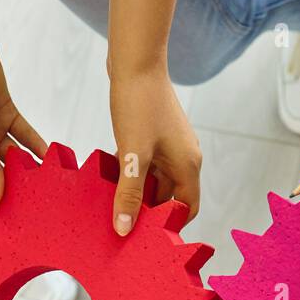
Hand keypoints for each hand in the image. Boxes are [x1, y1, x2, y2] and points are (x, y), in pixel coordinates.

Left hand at [109, 70, 201, 234]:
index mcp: (188, 165)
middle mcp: (184, 156)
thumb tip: (124, 229)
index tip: (147, 237)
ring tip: (113, 202)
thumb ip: (128, 194)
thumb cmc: (138, 104)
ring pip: (156, 180)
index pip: (188, 208)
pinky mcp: (156, 134)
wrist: (136, 61)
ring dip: (137, 191)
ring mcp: (171, 145)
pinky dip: (132, 173)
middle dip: (149, 210)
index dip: (171, 225)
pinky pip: (147, 164)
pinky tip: (111, 176)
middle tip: (123, 223)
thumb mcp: (131, 155)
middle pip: (170, 196)